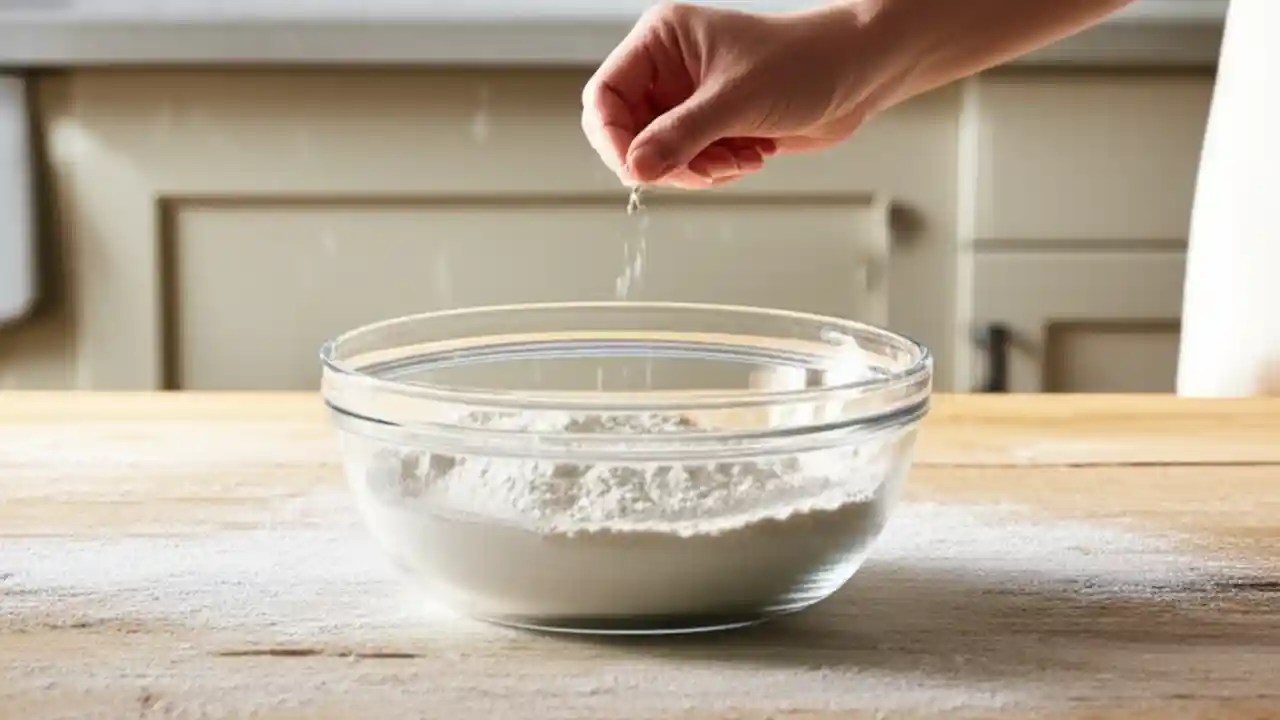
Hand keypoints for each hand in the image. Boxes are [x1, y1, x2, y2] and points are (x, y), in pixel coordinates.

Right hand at [581, 1, 893, 188]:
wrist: (856, 74)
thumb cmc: (804, 63)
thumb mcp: (736, 100)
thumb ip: (681, 136)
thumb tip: (635, 170)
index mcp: (660, 41)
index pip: (606, 96)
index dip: (614, 139)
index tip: (638, 171)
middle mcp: (667, 69)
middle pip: (628, 132)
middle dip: (664, 160)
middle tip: (699, 171)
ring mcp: (688, 99)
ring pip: (659, 155)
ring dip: (695, 169)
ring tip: (737, 159)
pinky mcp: (710, 125)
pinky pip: (688, 163)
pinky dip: (714, 170)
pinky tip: (750, 156)